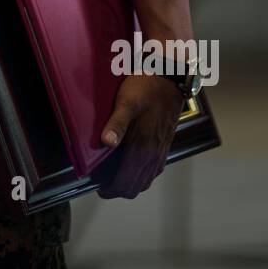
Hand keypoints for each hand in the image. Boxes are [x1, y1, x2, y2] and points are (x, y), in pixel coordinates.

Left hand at [96, 73, 183, 199]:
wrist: (169, 78)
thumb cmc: (146, 88)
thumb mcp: (126, 102)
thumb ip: (117, 124)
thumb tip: (106, 143)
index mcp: (143, 146)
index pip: (126, 182)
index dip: (110, 190)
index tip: (98, 187)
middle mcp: (154, 154)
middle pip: (135, 187)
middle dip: (117, 189)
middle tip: (102, 182)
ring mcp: (161, 152)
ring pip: (145, 181)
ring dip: (129, 183)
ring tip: (112, 175)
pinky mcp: (164, 146)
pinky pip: (152, 171)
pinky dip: (140, 175)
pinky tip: (130, 165)